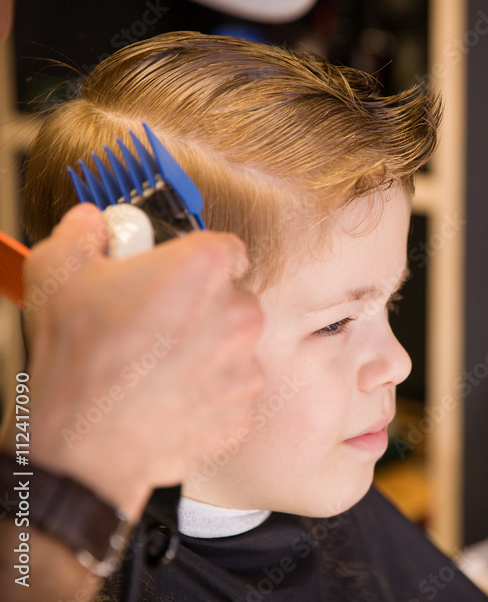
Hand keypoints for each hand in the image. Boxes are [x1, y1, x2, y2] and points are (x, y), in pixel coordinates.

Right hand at [9, 203, 264, 520]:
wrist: (84, 450)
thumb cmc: (77, 364)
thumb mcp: (57, 272)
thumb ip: (82, 232)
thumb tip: (92, 222)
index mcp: (204, 269)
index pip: (225, 247)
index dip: (197, 259)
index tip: (175, 273)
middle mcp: (238, 313)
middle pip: (230, 296)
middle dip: (198, 306)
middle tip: (153, 323)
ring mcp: (246, 364)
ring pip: (233, 344)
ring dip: (204, 350)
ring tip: (153, 366)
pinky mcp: (243, 407)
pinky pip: (230, 389)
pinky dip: (206, 392)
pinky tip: (165, 396)